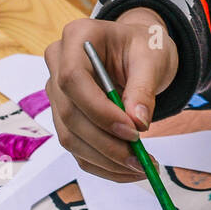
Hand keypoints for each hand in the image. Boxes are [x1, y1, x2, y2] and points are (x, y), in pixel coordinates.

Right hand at [44, 9, 177, 181]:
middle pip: (69, 114)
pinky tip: (129, 171)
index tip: (132, 131)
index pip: (72, 79)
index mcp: (76, 38)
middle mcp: (58, 65)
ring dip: (106, 161)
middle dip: (105, 144)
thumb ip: (144, 88)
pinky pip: (79, 151)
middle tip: (140, 160)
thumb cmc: (143, 48)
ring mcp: (58, 95)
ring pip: (70, 138)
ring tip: (140, 167)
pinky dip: (104, 167)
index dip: (99, 111)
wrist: (137, 53)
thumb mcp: (152, 58)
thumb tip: (138, 122)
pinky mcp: (66, 119)